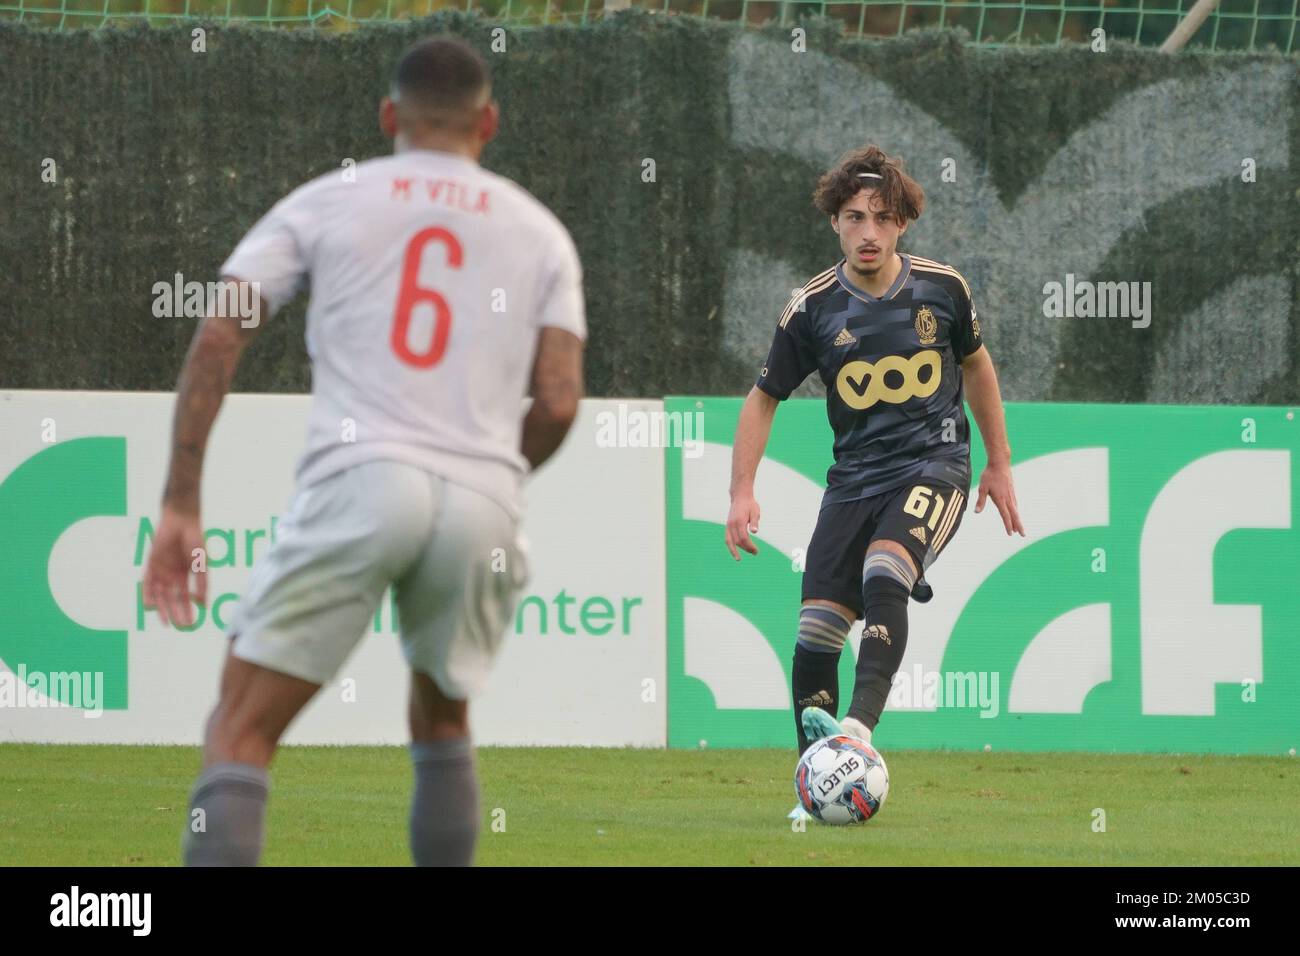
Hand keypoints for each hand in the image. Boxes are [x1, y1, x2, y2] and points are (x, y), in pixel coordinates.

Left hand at [142, 504, 207, 626]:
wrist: (182, 522)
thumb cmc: (195, 540)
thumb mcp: (202, 565)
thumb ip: (202, 584)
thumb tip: (204, 604)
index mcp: (185, 575)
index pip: (185, 597)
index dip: (187, 610)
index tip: (190, 623)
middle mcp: (171, 575)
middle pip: (171, 598)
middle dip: (175, 612)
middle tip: (179, 625)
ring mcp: (161, 571)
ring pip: (159, 594)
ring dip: (162, 608)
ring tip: (165, 621)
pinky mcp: (151, 564)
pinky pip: (148, 582)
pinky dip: (148, 594)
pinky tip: (150, 605)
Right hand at [725, 493, 761, 559]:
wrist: (740, 497)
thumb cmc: (750, 504)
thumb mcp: (755, 511)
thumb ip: (755, 522)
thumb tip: (755, 532)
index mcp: (739, 521)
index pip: (744, 538)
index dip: (750, 546)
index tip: (756, 551)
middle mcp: (732, 524)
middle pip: (738, 541)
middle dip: (746, 549)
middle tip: (755, 552)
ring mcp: (728, 525)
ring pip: (730, 542)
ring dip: (736, 550)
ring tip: (740, 557)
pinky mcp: (727, 526)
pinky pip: (727, 538)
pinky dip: (730, 546)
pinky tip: (734, 551)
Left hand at [975, 462, 1024, 536]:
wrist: (1000, 463)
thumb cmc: (989, 475)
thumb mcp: (982, 487)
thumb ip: (981, 500)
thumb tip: (976, 512)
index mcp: (1001, 499)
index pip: (1005, 515)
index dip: (1008, 525)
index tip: (1010, 533)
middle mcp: (1008, 498)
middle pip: (1014, 515)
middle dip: (1018, 525)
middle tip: (1023, 535)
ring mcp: (1012, 494)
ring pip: (1016, 510)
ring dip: (1018, 519)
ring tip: (1019, 528)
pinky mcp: (1012, 491)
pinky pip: (1015, 504)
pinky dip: (1016, 511)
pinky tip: (1016, 514)